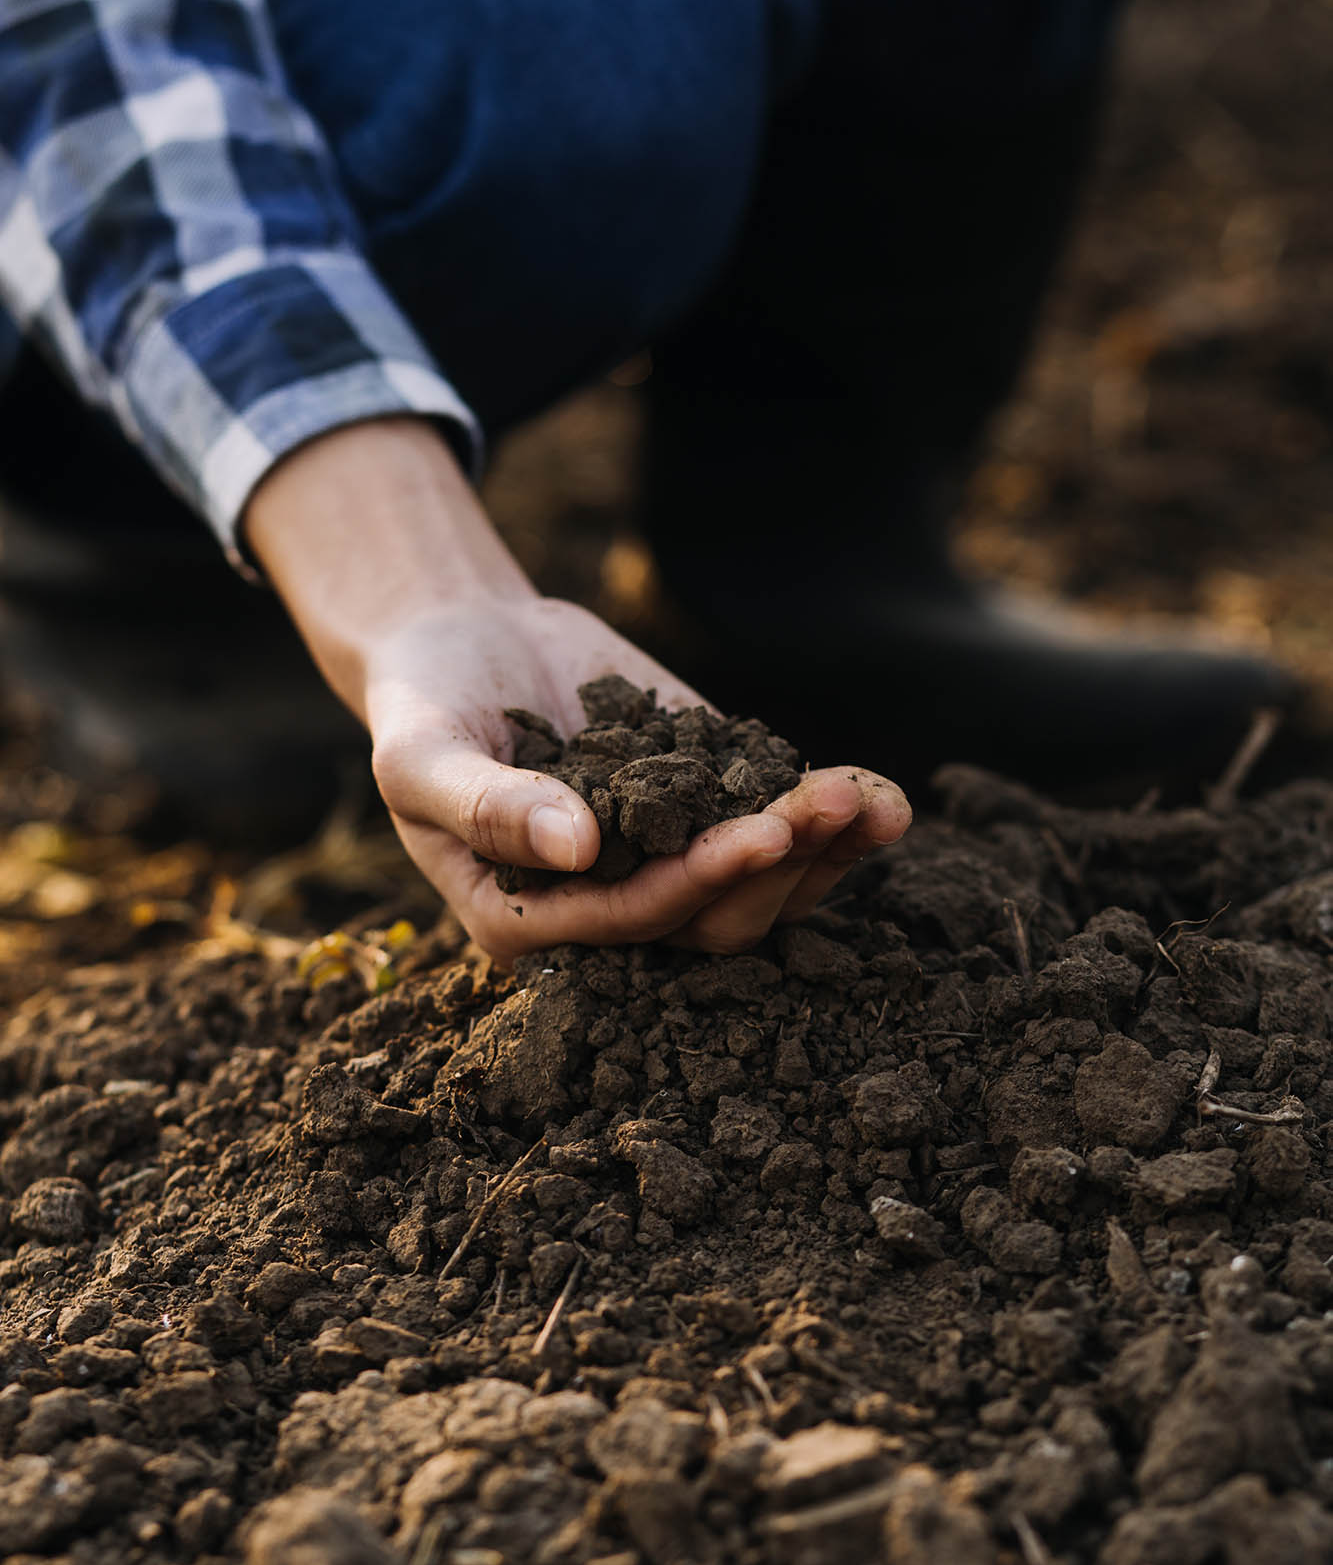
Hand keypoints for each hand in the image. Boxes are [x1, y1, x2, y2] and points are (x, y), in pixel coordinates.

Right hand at [243, 417, 910, 961]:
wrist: (466, 640)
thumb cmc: (422, 704)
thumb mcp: (420, 753)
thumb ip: (485, 805)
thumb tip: (577, 846)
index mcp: (532, 925)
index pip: (628, 925)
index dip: (692, 887)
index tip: (751, 839)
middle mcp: (612, 912)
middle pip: (713, 924)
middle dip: (773, 869)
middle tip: (824, 806)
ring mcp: (672, 862)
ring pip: (764, 893)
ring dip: (821, 854)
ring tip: (869, 800)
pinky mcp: (713, 809)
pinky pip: (784, 835)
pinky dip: (835, 823)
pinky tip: (882, 794)